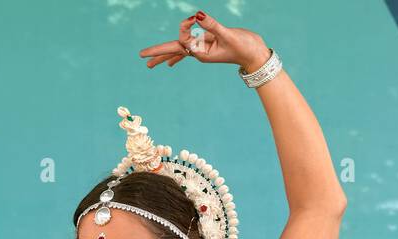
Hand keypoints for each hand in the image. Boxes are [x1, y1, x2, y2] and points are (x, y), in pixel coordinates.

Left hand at [139, 11, 267, 72]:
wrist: (256, 56)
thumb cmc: (245, 47)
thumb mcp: (228, 35)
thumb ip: (213, 26)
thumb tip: (198, 15)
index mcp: (202, 53)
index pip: (183, 41)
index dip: (184, 27)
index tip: (194, 18)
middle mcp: (200, 52)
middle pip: (174, 51)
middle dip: (158, 53)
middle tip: (141, 57)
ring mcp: (203, 49)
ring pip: (179, 50)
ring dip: (165, 55)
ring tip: (149, 64)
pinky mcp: (208, 45)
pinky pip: (189, 48)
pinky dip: (179, 53)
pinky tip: (170, 64)